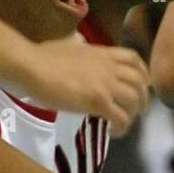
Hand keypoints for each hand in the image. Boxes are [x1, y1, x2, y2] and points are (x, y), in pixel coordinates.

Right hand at [17, 40, 151, 135]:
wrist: (30, 65)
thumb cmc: (41, 56)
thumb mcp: (66, 44)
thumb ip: (77, 44)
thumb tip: (77, 41)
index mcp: (103, 53)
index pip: (134, 59)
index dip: (143, 73)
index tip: (141, 84)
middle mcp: (109, 67)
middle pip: (140, 82)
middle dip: (143, 97)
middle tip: (138, 110)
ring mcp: (105, 84)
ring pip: (135, 100)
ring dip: (133, 114)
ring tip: (125, 122)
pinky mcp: (97, 101)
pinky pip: (120, 117)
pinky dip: (122, 126)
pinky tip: (113, 131)